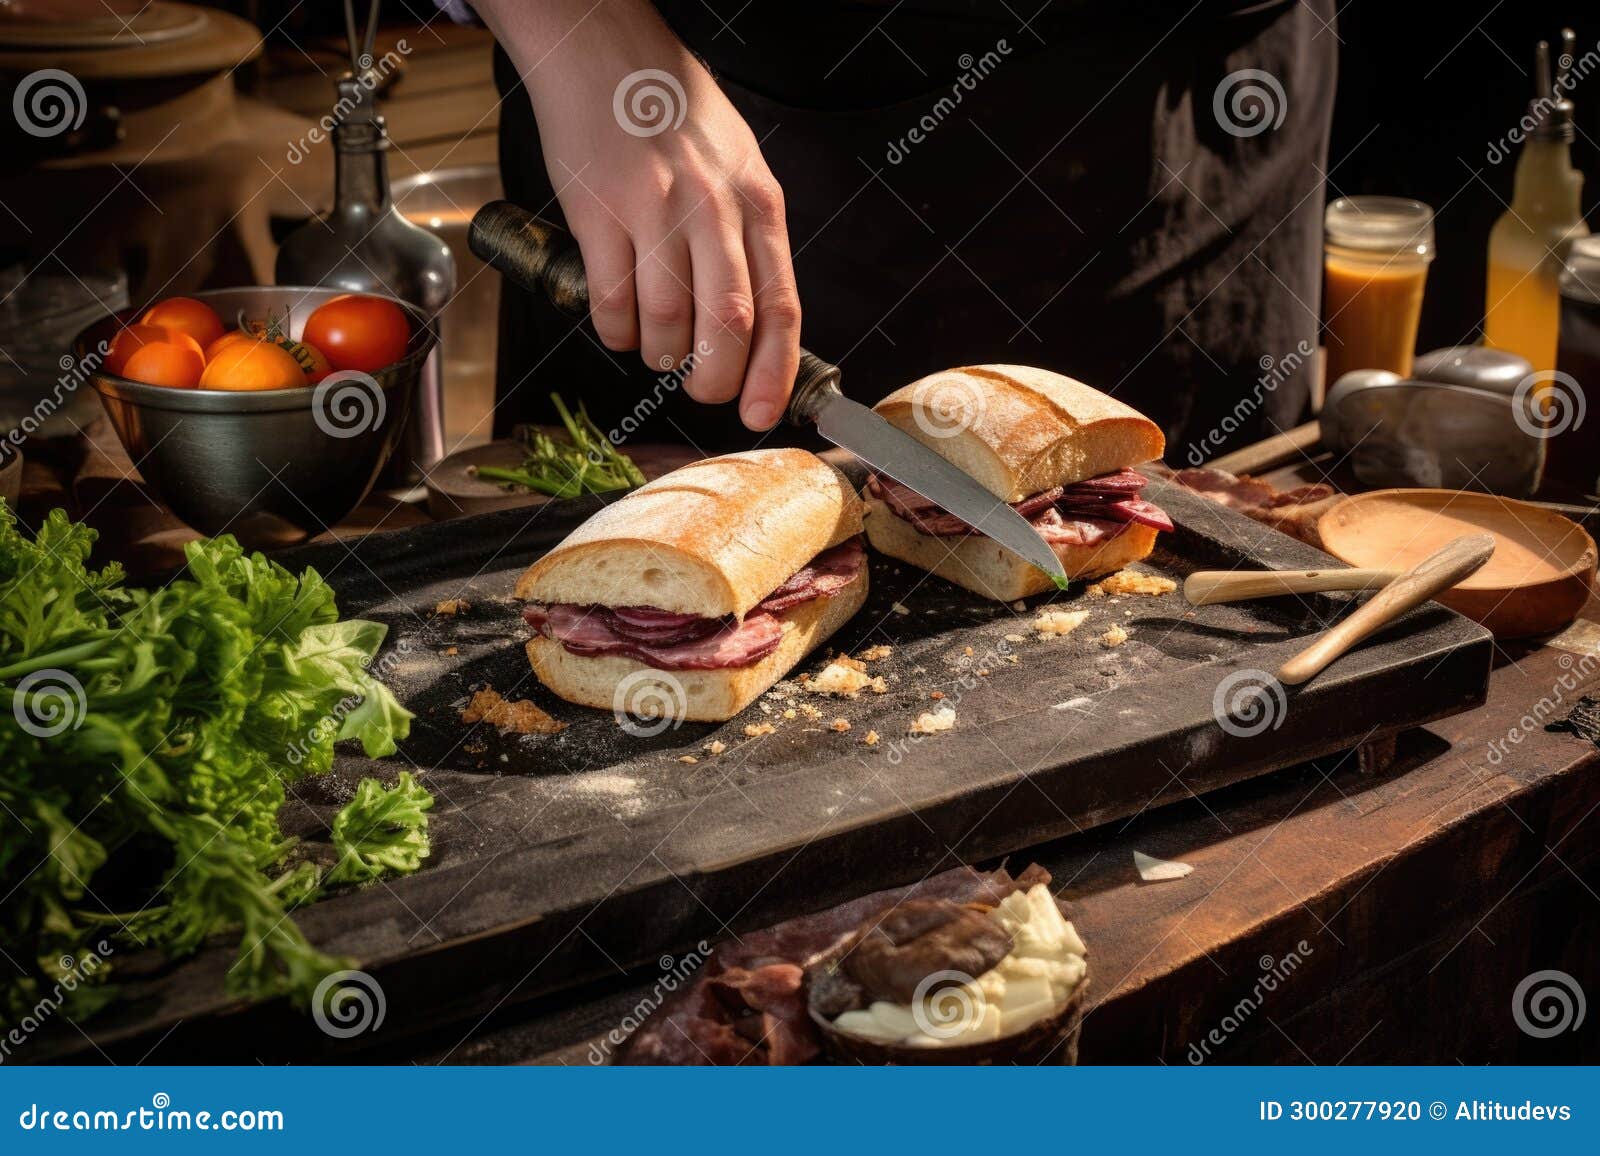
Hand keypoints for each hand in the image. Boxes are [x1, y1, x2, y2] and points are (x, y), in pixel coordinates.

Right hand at [476, 0, 800, 429]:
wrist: (607, 55)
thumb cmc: (677, 118)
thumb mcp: (740, 169)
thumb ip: (750, 242)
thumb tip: (757, 331)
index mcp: (758, 203)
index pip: (780, 306)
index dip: (775, 372)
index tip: (762, 413)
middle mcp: (713, 209)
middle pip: (727, 325)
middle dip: (716, 378)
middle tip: (703, 390)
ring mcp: (655, 210)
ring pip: (667, 321)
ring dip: (661, 353)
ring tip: (657, 347)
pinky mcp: (599, 213)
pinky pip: (611, 300)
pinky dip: (616, 329)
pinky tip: (620, 322)